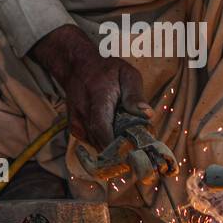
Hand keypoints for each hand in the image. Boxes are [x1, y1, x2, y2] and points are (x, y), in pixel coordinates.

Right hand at [30, 24, 150, 150]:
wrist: (77, 66)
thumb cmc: (108, 71)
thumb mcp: (127, 75)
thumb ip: (135, 95)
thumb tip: (148, 114)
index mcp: (98, 98)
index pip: (102, 129)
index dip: (116, 147)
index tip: (133, 156)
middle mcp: (83, 112)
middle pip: (100, 142)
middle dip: (121, 150)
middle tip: (139, 151)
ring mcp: (76, 121)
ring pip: (96, 145)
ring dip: (113, 147)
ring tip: (128, 140)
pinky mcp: (74, 128)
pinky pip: (92, 143)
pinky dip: (104, 143)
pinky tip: (114, 135)